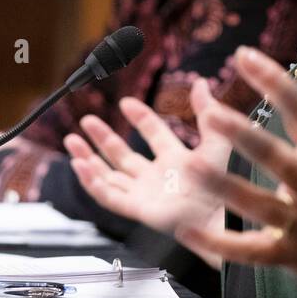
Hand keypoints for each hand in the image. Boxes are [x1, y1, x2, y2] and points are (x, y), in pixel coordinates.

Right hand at [64, 82, 232, 261]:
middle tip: (86, 121)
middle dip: (103, 138)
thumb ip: (207, 112)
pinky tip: (80, 165)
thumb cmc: (224, 184)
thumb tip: (202, 83)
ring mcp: (146, 193)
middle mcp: (158, 177)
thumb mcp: (215, 140)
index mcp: (177, 159)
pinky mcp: (138, 209)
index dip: (140, 117)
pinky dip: (92, 181)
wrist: (221, 214)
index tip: (126, 102)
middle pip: (123, 155)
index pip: (153, 133)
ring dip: (89, 158)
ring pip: (110, 175)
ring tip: (72, 140)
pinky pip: (109, 196)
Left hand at [174, 41, 296, 297]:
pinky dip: (219, 246)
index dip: (275, 83)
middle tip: (209, 113)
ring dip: (224, 187)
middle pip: (278, 158)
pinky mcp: (290, 254)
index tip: (244, 55)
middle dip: (244, 136)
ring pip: (259, 205)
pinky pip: (250, 251)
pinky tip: (186, 232)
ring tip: (188, 169)